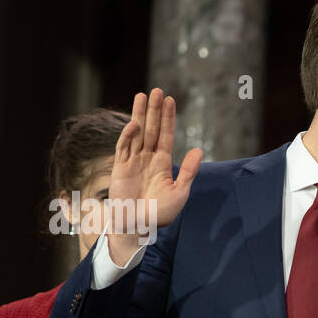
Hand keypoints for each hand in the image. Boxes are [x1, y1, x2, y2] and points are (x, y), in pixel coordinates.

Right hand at [106, 88, 201, 264]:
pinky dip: (129, 135)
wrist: (139, 227)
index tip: (170, 100)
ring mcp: (133, 161)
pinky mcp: (120, 168)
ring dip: (140, 115)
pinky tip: (135, 123)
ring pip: (137, 133)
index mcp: (162, 163)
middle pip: (151, 129)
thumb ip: (188, 172)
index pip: (165, 135)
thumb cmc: (160, 213)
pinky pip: (124, 148)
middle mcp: (147, 158)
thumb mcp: (180, 192)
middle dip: (154, 110)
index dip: (167, 118)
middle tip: (157, 90)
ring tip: (143, 95)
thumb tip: (198, 150)